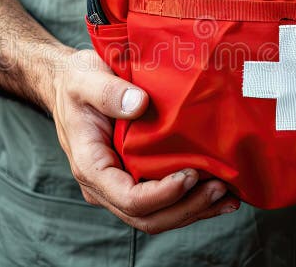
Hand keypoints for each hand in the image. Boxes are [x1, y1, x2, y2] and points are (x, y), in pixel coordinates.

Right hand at [49, 50, 238, 233]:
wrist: (67, 84)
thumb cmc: (75, 82)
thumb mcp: (84, 79)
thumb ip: (108, 92)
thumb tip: (139, 103)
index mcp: (90, 166)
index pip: (128, 198)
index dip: (163, 195)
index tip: (191, 174)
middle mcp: (103, 185)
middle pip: (147, 217)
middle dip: (186, 208)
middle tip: (220, 189)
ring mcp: (119, 185)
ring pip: (157, 216)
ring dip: (194, 209)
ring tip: (227, 196)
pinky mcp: (134, 179)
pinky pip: (162, 202)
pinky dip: (190, 201)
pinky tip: (218, 192)